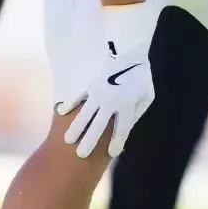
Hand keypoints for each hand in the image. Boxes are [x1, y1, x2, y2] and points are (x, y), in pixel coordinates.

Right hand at [60, 42, 153, 158]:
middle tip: (81, 155)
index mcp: (127, 105)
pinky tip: (61, 112)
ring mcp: (99, 92)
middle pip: (99, 125)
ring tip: (67, 140)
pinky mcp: (91, 83)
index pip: (122, 128)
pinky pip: (79, 95)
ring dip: (76, 127)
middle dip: (90, 141)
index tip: (112, 154)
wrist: (130, 52)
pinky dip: (70, 103)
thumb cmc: (140, 78)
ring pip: (85, 113)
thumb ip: (136, 112)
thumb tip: (128, 126)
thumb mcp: (146, 96)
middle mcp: (111, 101)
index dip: (118, 141)